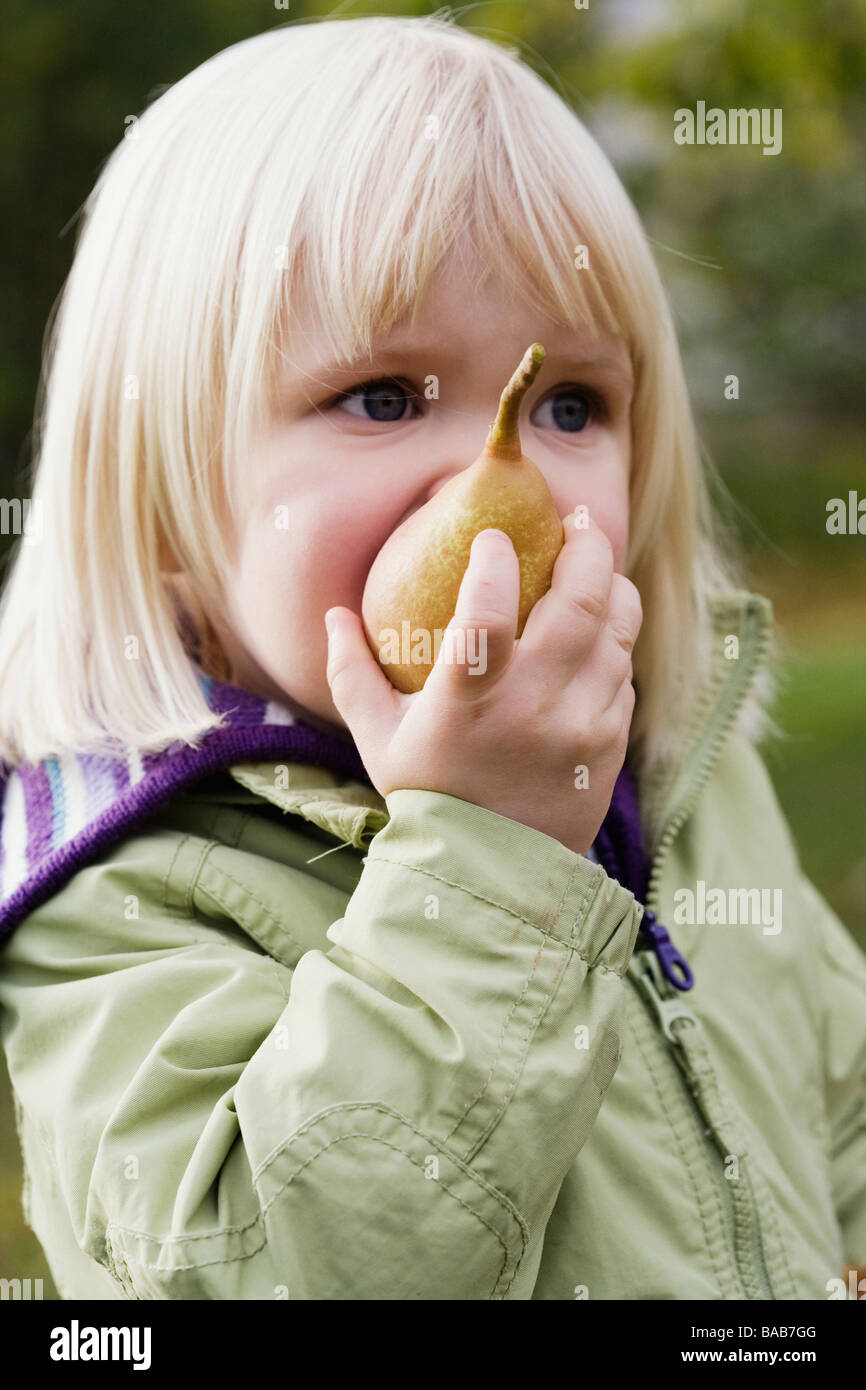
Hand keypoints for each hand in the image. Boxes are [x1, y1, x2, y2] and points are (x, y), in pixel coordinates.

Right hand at [324, 514, 641, 857]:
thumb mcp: (377, 739)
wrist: (494, 875)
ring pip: (617, 630)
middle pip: (580, 604)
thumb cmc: (430, 796)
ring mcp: (582, 725)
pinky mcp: (612, 741)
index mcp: (469, 704)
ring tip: (596, 568)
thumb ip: (351, 673)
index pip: (486, 617)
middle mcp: (534, 709)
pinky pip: (623, 671)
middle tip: (578, 523)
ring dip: (611, 588)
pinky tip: (596, 635)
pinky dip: (613, 643)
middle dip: (586, 550)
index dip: (493, 565)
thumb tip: (335, 614)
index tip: (493, 538)